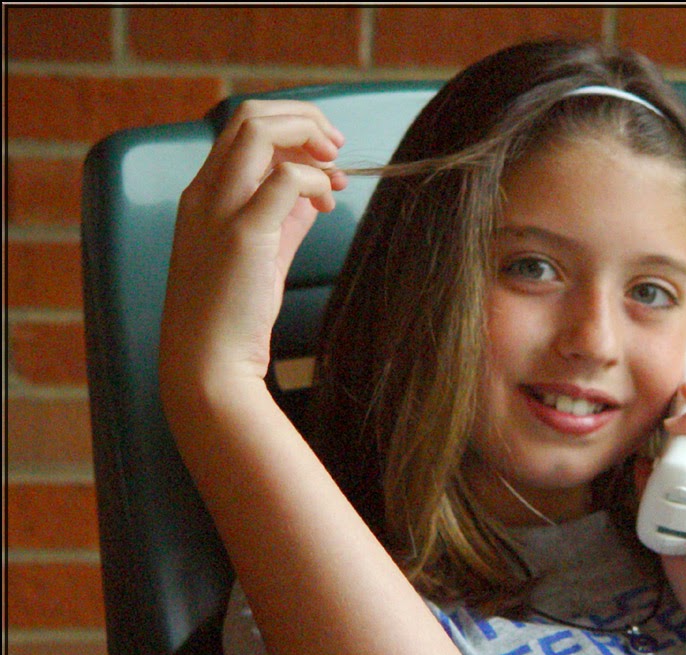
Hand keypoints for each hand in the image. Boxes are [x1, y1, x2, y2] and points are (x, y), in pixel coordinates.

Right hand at [159, 100, 346, 400]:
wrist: (208, 362)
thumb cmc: (233, 313)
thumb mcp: (263, 252)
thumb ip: (286, 216)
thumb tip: (318, 190)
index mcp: (204, 194)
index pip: (242, 128)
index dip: (290, 128)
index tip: (324, 155)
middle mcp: (205, 193)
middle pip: (250, 115)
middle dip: (303, 119)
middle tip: (336, 148)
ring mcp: (219, 209)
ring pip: (259, 130)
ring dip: (308, 135)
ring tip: (336, 166)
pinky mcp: (243, 234)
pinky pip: (285, 178)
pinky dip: (315, 179)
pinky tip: (327, 203)